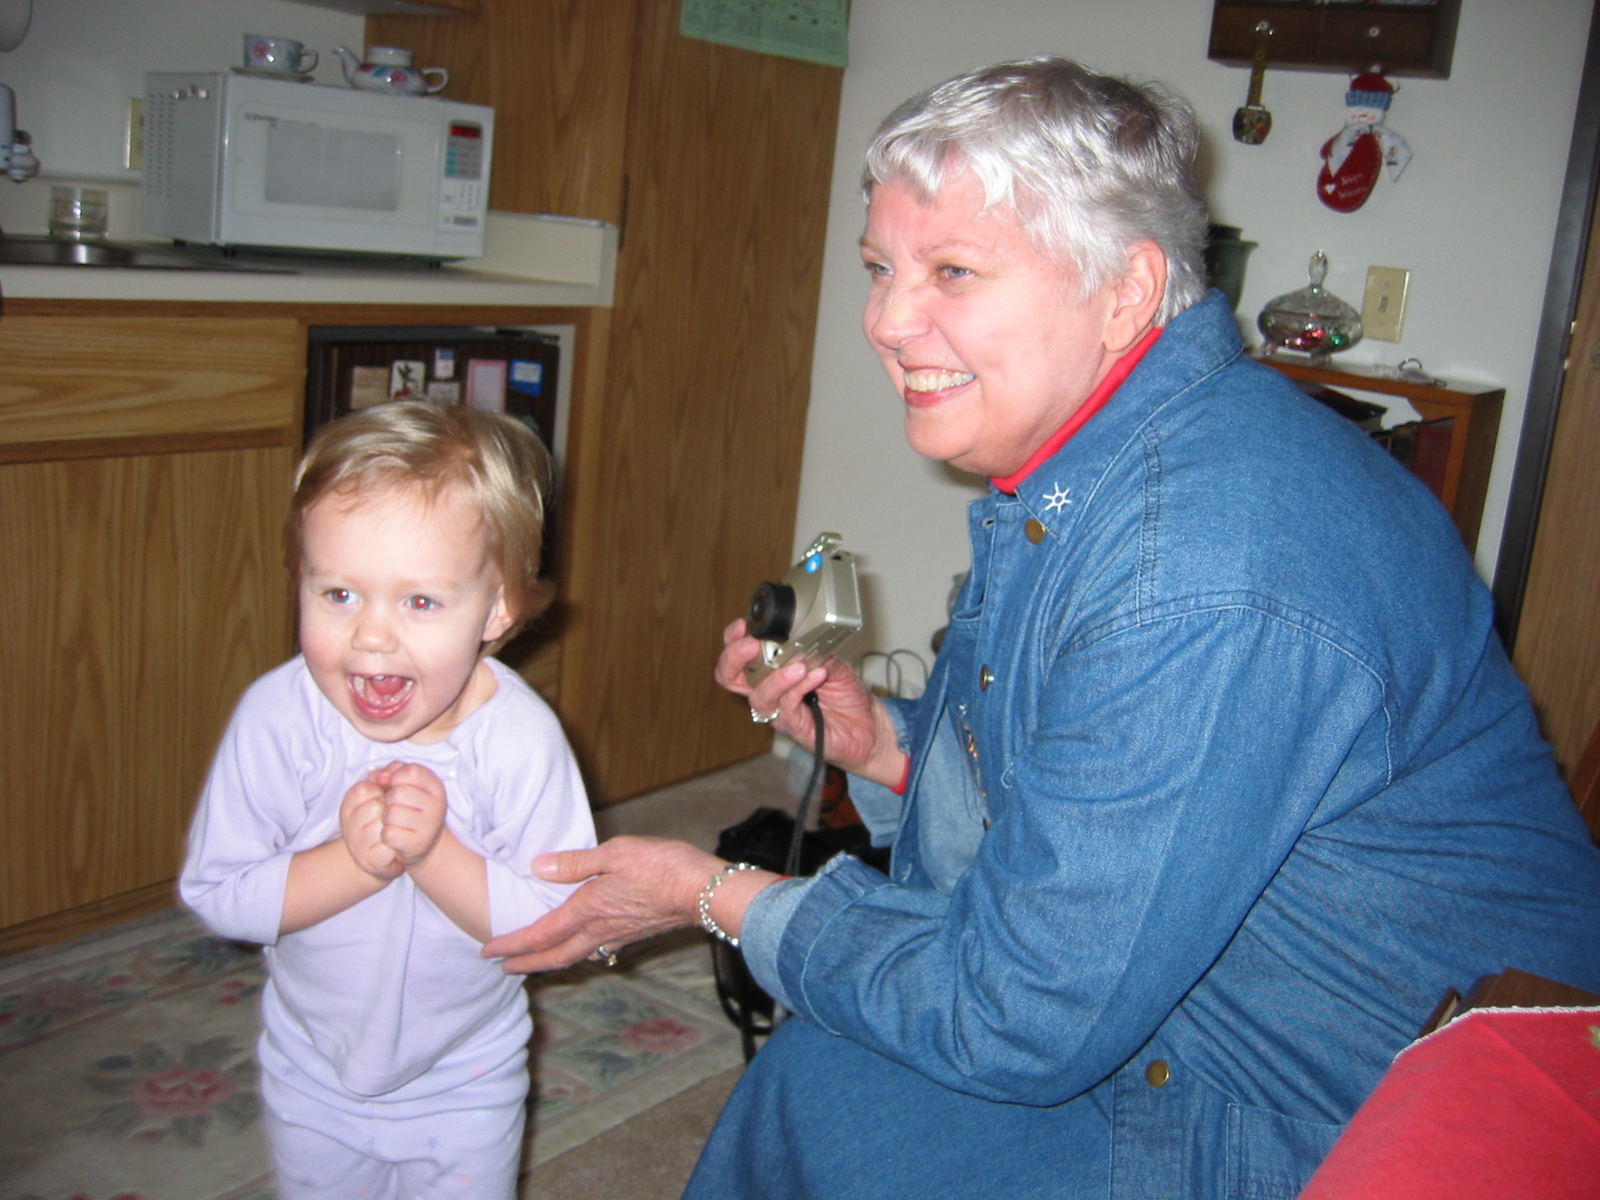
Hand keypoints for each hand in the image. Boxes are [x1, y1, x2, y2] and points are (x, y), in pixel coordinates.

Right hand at [340, 778, 403, 880]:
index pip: (363, 789)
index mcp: (348, 806)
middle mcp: (348, 826)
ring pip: (384, 826)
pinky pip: (390, 845)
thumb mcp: (382, 792)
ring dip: (396, 826)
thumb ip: (384, 776)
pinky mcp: (370, 861)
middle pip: (376, 807)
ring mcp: (357, 845)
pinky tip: (396, 845)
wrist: (385, 855)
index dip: (381, 792)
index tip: (385, 799)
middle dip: (391, 809)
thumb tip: (385, 776)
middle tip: (392, 817)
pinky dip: (398, 844)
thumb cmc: (386, 818)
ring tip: (395, 830)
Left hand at [371, 761, 447, 867]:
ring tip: (394, 820)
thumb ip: (391, 770)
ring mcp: (429, 827)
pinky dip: (386, 834)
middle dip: (389, 799)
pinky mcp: (418, 845)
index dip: (396, 776)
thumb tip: (380, 778)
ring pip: (391, 814)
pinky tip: (394, 834)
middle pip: (398, 794)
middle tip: (395, 805)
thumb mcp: (405, 782)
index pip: (410, 772)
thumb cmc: (408, 805)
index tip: (395, 785)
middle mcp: (437, 806)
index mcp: (436, 786)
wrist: (421, 840)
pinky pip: (389, 834)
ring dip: (386, 817)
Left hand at [481, 836, 731, 972]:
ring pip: (576, 956)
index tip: (488, 952)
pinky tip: (585, 947)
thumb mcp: (615, 853)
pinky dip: (580, 952)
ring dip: (552, 961)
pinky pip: (598, 950)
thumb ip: (575, 862)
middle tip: (503, 968)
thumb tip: (539, 867)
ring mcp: (619, 936)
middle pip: (554, 956)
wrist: (705, 893)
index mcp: (587, 911)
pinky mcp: (636, 935)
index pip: (539, 935)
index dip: (511, 945)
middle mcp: (599, 931)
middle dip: (525, 964)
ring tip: (538, 960)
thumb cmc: (663, 867)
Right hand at [715, 619, 904, 786]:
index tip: (744, 626)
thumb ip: (817, 650)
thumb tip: (807, 637)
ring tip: (800, 666)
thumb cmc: (847, 695)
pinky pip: (787, 708)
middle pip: (731, 679)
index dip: (733, 641)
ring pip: (759, 696)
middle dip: (733, 659)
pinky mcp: (795, 728)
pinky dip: (799, 689)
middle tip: (750, 645)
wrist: (869, 726)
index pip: (740, 657)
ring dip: (777, 678)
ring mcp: (780, 712)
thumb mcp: (833, 662)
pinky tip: (816, 676)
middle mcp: (771, 692)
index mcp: (773, 672)